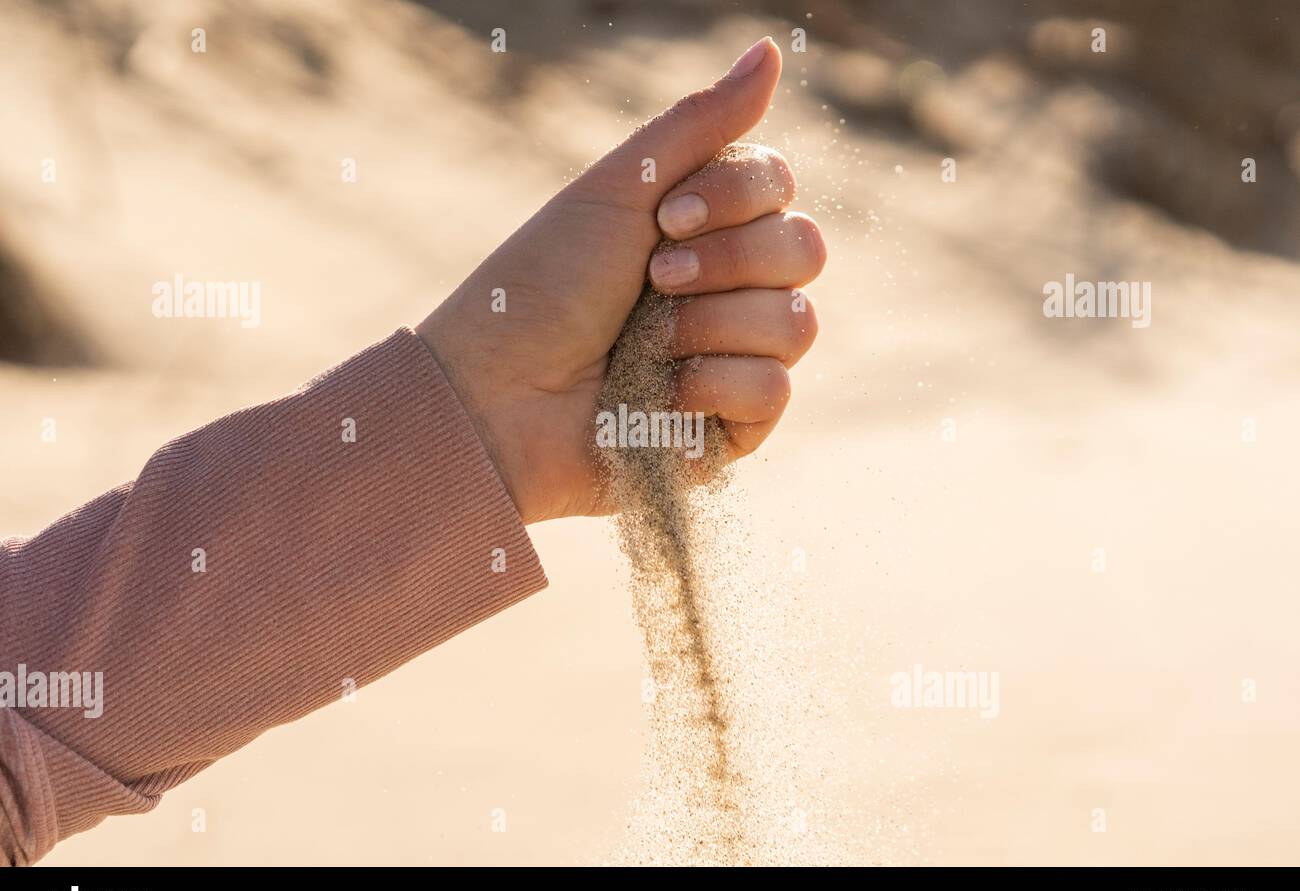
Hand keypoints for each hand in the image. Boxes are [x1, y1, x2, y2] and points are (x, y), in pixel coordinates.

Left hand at [417, 37, 823, 522]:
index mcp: (705, 230)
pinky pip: (774, 394)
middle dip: (727, 261)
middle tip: (654, 278)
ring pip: (797, 326)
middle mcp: (728, 291)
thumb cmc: (542, 287)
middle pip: (803, 253)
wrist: (497, 393)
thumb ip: (699, 125)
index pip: (781, 192)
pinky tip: (662, 396)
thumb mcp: (619, 189)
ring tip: (647, 345)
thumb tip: (769, 49)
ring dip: (712, 325)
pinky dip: (715, 386)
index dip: (737, 200)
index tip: (666, 218)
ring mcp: (732, 361)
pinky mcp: (728, 430)